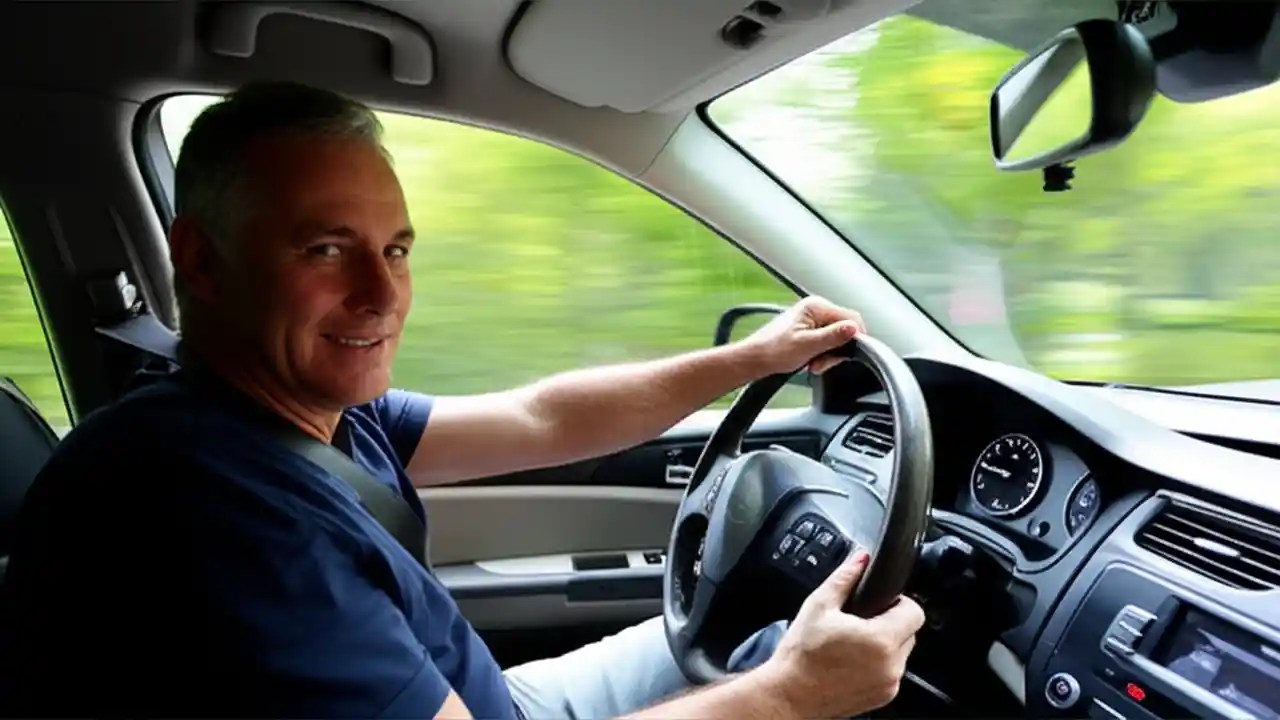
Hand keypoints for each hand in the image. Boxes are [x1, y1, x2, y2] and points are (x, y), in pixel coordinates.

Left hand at [740, 296, 865, 376]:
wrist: (755, 359)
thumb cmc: (773, 351)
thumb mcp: (807, 345)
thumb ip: (832, 337)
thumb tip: (854, 329)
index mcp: (816, 306)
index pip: (851, 318)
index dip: (854, 338)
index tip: (847, 355)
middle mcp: (816, 309)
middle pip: (844, 329)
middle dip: (836, 350)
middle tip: (822, 363)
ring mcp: (812, 320)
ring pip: (836, 339)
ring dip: (828, 355)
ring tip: (813, 363)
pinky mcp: (809, 330)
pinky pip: (826, 342)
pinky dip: (821, 355)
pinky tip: (809, 361)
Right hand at [760, 550, 924, 717]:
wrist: (789, 695)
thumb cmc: (801, 656)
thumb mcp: (819, 606)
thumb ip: (844, 578)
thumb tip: (861, 559)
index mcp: (880, 639)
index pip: (914, 611)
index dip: (898, 601)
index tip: (878, 603)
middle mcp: (891, 665)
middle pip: (910, 632)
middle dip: (890, 622)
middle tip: (860, 622)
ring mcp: (889, 684)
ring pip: (902, 653)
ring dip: (886, 644)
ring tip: (853, 643)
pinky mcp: (883, 696)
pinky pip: (892, 672)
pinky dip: (879, 664)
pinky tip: (852, 661)